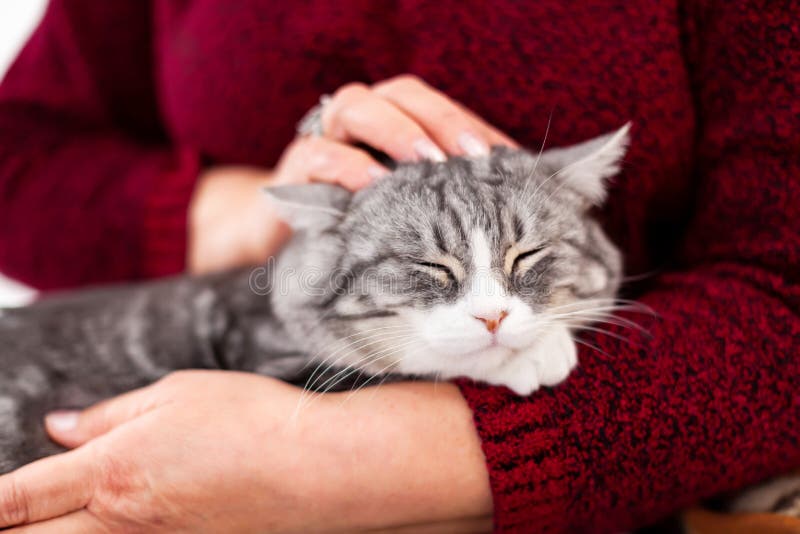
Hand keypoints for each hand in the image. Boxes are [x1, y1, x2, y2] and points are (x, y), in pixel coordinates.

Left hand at [0, 372, 491, 532]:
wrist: (314, 467)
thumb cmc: (251, 419)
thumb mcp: (176, 392)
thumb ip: (110, 414)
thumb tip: (62, 427)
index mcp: (111, 470)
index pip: (17, 497)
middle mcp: (121, 520)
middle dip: (13, 525)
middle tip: (8, 511)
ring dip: (53, 532)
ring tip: (50, 512)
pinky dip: (100, 531)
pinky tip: (107, 515)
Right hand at [189, 75, 515, 273]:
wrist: (292, 246)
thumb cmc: (362, 224)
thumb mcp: (407, 208)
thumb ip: (443, 195)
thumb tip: (507, 202)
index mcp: (391, 121)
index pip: (437, 108)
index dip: (472, 126)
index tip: (510, 161)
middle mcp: (358, 120)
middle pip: (402, 95)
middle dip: (443, 120)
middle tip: (476, 156)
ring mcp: (323, 139)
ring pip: (355, 107)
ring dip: (397, 130)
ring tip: (431, 162)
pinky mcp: (294, 171)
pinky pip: (318, 154)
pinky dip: (349, 166)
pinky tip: (376, 186)